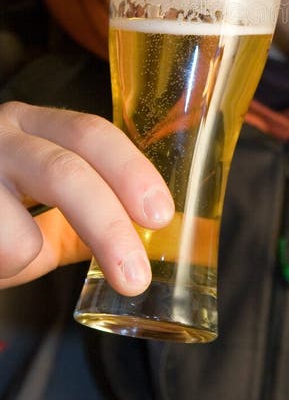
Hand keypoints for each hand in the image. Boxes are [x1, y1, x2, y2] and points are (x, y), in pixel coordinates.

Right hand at [0, 101, 173, 294]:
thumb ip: (81, 218)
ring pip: (20, 233)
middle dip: (109, 226)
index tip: (161, 215)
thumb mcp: (36, 206)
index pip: (92, 133)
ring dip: (29, 258)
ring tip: (12, 258)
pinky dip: (0, 268)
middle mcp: (0, 134)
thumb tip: (145, 240)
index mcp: (33, 124)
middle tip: (135, 275)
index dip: (131, 171)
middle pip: (67, 171)